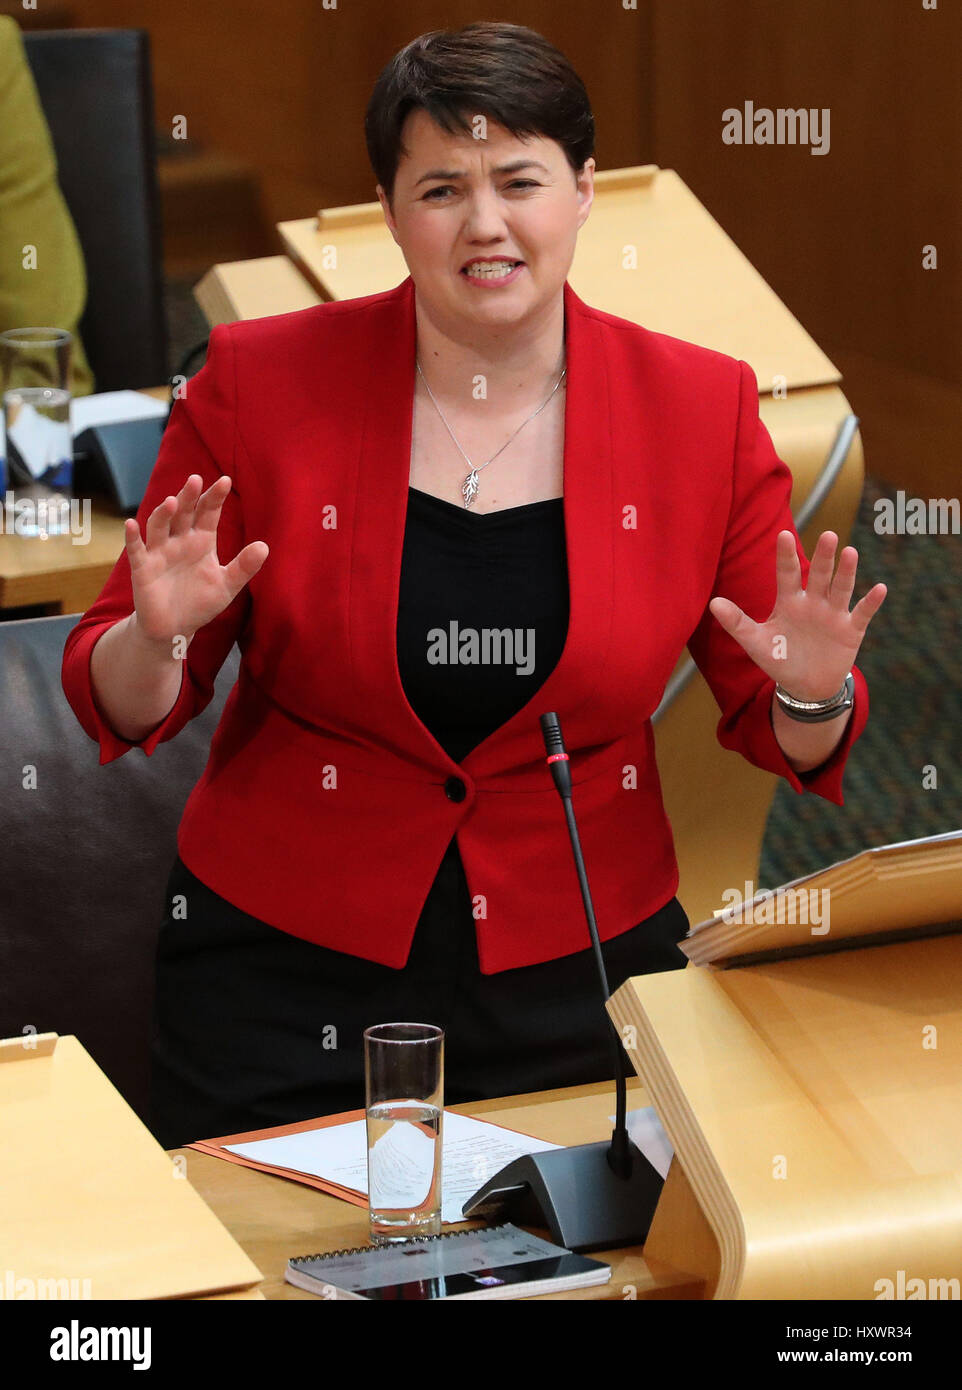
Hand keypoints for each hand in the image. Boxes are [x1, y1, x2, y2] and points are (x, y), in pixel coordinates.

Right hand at [124, 474, 268, 645]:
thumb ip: (244, 567)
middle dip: (189, 496)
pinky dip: (133, 537)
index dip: (215, 497)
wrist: (175, 628)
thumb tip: (265, 546)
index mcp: (202, 541)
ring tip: (172, 501)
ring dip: (164, 513)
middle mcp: (180, 541)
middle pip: (184, 512)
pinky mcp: (143, 568)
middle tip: (196, 480)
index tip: (225, 481)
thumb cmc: (200, 603)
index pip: (208, 513)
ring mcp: (160, 552)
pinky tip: (131, 524)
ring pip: (160, 526)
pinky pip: (136, 550)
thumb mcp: (227, 585)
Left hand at [708, 530, 886, 700]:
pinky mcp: (851, 630)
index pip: (786, 573)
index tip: (783, 534)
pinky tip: (879, 588)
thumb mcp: (756, 643)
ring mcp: (833, 614)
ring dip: (846, 572)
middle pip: (819, 575)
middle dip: (823, 557)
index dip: (785, 555)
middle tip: (828, 536)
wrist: (805, 686)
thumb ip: (737, 623)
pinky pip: (862, 613)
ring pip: (841, 588)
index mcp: (789, 601)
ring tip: (850, 553)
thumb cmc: (780, 658)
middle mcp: (813, 602)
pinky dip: (870, 602)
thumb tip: (712, 603)